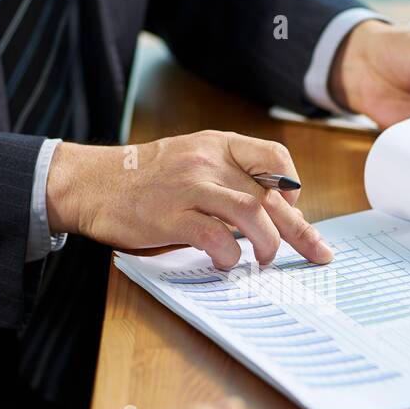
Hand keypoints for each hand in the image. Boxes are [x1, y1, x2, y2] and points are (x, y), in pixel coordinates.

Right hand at [47, 132, 333, 269]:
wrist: (92, 183)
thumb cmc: (144, 180)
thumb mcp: (191, 161)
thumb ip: (228, 179)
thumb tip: (269, 214)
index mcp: (218, 145)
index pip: (275, 158)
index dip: (293, 187)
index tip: (293, 210)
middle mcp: (208, 162)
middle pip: (271, 195)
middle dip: (300, 230)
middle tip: (318, 253)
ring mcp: (190, 188)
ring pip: (252, 213)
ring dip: (268, 244)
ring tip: (265, 260)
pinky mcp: (172, 216)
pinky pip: (216, 237)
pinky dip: (229, 255)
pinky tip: (226, 263)